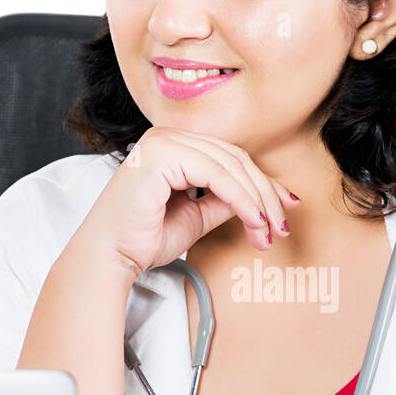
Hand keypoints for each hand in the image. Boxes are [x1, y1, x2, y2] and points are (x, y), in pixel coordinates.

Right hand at [79, 127, 300, 278]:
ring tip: (270, 233)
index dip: (262, 184)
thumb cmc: (143, 240)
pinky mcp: (162, 154)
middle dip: (265, 194)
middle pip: (235, 158)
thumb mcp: (195, 216)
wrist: (110, 258)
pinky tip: (255, 222)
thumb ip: (223, 201)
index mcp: (172, 146)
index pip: (229, 157)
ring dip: (258, 201)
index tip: (285, 210)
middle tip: (282, 227)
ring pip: (231, 165)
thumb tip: (258, 199)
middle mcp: (166, 136)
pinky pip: (217, 175)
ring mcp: (162, 141)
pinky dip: (242, 199)